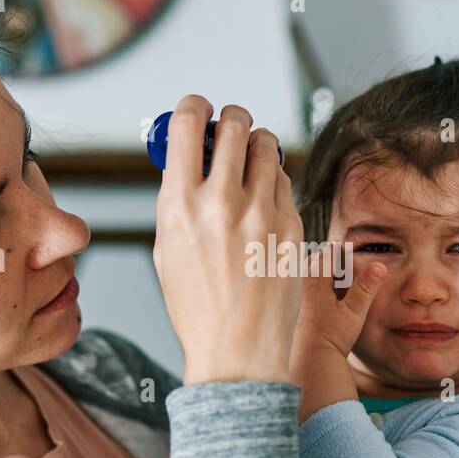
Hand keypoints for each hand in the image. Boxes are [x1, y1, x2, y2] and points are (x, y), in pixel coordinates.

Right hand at [152, 95, 301, 384]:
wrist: (238, 350)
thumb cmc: (199, 307)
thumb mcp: (167, 248)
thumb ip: (177, 200)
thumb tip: (186, 161)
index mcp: (179, 203)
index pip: (186, 122)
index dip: (194, 107)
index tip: (198, 110)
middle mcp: (221, 201)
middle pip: (234, 123)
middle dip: (232, 119)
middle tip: (231, 128)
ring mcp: (261, 212)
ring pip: (267, 145)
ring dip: (258, 143)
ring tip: (252, 159)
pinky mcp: (291, 226)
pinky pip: (285, 181)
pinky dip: (275, 181)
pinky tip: (265, 199)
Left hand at [290, 253, 386, 371]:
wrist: (313, 360)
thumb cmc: (333, 335)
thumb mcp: (354, 311)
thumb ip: (366, 287)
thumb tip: (380, 265)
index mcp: (318, 282)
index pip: (328, 254)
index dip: (341, 248)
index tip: (353, 243)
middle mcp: (309, 289)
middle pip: (316, 261)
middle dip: (330, 255)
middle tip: (344, 252)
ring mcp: (307, 301)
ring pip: (313, 276)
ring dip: (326, 270)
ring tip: (340, 269)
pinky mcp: (308, 313)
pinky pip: (314, 290)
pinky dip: (324, 285)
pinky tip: (335, 294)